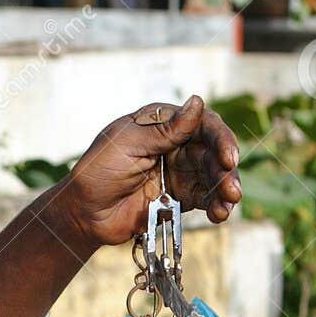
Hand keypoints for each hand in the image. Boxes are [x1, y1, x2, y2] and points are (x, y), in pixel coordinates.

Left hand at [60, 94, 241, 250]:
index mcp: (163, 123)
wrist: (83, 213)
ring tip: (228, 204)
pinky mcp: (180, 197)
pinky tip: (220, 214)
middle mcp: (176, 144)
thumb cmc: (98, 171)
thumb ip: (165, 130)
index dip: (219, 139)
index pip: (201, 125)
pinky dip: (215, 206)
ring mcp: (179, 172)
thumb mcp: (128, 144)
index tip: (227, 158)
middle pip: (212, 152)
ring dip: (224, 189)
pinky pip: (204, 199)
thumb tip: (198, 102)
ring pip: (212, 176)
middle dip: (225, 170)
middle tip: (232, 189)